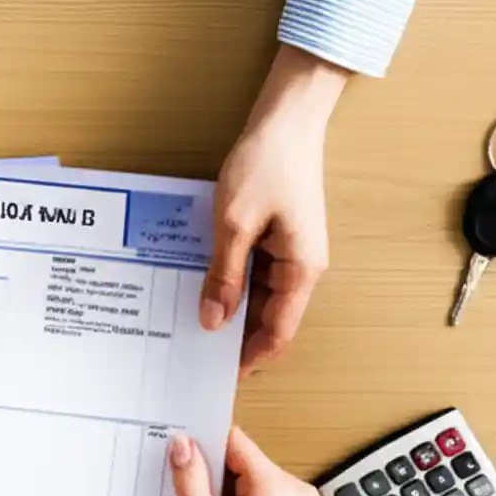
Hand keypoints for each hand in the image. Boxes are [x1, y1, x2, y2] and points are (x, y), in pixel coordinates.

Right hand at [169, 428, 321, 495]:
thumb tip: (182, 445)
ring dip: (223, 495)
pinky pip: (258, 492)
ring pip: (247, 475)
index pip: (235, 442)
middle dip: (212, 478)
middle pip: (241, 458)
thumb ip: (191, 488)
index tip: (180, 461)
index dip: (203, 448)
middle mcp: (299, 495)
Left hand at [200, 46, 348, 377]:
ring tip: (194, 321)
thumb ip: (224, 276)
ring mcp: (290, 251)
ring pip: (259, 296)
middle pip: (270, 318)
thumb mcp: (235, 224)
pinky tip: (204, 283)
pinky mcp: (278, 237)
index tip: (221, 375)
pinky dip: (232, 281)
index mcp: (302, 270)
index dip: (251, 358)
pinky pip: (255, 271)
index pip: (279, 332)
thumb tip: (214, 320)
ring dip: (231, 308)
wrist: (287, 121)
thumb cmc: (268, 164)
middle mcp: (302, 266)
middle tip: (196, 352)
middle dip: (236, 337)